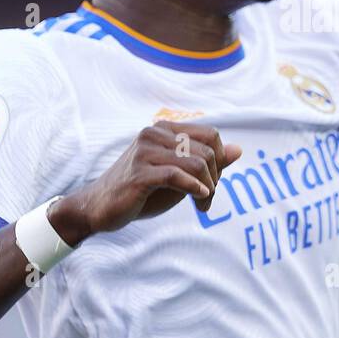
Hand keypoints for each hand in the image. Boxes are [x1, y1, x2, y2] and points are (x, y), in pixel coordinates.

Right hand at [48, 121, 242, 243]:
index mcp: (164, 129)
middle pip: (207, 149)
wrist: (99, 208)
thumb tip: (239, 150)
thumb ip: (206, 161)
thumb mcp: (178, 174)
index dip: (220, 160)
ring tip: (202, 204)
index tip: (213, 184)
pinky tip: (199, 199)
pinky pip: (177, 175)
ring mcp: (145, 150)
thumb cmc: (141, 191)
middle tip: (207, 199)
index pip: (211, 134)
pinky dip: (194, 188)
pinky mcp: (139, 172)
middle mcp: (154, 133)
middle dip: (215, 178)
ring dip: (207, 188)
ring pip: (196, 162)